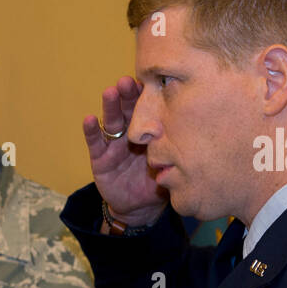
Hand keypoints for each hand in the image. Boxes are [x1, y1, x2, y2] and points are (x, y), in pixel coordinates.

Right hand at [81, 76, 167, 226]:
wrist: (141, 208)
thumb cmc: (158, 180)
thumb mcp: (170, 161)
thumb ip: (176, 145)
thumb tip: (197, 128)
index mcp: (148, 130)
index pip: (147, 108)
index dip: (147, 94)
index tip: (151, 80)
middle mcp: (129, 133)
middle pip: (127, 109)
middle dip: (127, 94)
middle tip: (127, 82)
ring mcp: (113, 144)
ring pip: (111, 121)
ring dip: (110, 106)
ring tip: (110, 92)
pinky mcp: (100, 158)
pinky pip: (94, 143)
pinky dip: (91, 131)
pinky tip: (89, 119)